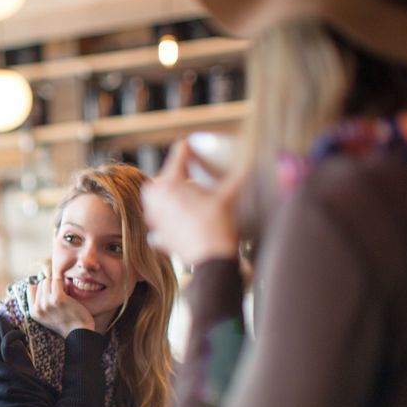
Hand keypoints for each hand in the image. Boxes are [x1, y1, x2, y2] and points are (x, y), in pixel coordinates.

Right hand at [28, 268, 94, 337]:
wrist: (79, 333)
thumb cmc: (66, 323)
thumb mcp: (46, 317)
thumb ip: (39, 304)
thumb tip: (34, 284)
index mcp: (34, 312)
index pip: (31, 288)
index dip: (41, 288)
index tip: (50, 293)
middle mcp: (38, 307)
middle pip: (40, 283)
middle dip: (50, 286)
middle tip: (59, 294)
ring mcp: (47, 302)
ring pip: (47, 280)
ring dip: (56, 284)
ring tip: (64, 294)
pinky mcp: (58, 298)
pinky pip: (57, 281)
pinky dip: (63, 283)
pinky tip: (67, 292)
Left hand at [141, 139, 243, 265]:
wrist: (212, 263)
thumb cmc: (219, 228)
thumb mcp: (230, 197)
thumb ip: (240, 175)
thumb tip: (254, 158)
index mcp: (168, 183)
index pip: (179, 152)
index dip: (192, 146)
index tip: (201, 144)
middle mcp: (154, 198)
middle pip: (167, 175)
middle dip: (182, 173)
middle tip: (199, 174)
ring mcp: (153, 217)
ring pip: (161, 196)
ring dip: (175, 194)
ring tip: (194, 196)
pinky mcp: (157, 234)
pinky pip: (162, 217)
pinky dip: (171, 216)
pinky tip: (185, 218)